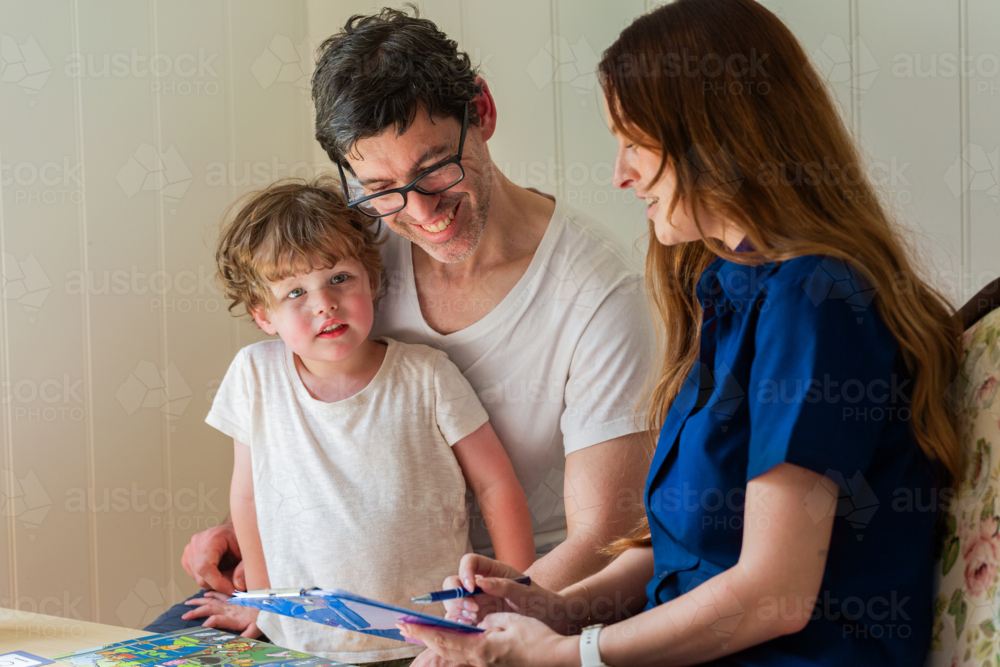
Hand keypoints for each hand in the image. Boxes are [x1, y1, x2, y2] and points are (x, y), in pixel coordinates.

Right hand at [181, 522, 242, 594]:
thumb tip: (239, 586)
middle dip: (220, 585)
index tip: (233, 590)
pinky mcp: (187, 558)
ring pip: (199, 580)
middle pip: (201, 576)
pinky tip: (221, 572)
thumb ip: (245, 569)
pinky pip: (196, 577)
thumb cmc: (243, 540)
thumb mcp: (250, 552)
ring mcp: (190, 550)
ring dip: (215, 583)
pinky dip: (210, 580)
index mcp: (213, 537)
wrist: (234, 532)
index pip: (205, 566)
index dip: (218, 583)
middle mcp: (197, 543)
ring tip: (230, 573)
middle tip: (235, 584)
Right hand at [182, 591, 260, 637]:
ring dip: (199, 601)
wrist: (273, 605)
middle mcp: (231, 609)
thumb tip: (239, 643)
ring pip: (213, 600)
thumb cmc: (265, 618)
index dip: (209, 623)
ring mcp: (232, 603)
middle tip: (184, 615)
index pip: (218, 619)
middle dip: (196, 611)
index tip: (201, 628)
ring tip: (187, 603)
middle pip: (210, 607)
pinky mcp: (235, 599)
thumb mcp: (258, 630)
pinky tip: (204, 593)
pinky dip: (212, 593)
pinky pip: (221, 594)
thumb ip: (248, 636)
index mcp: (235, 618)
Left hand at [398, 613, 575, 666]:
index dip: (424, 631)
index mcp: (481, 648)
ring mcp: (484, 665)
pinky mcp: (491, 665)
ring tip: (419, 634)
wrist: (555, 658)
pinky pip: (464, 656)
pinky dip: (450, 647)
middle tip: (404, 627)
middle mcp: (479, 660)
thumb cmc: (537, 638)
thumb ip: (489, 621)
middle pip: (443, 649)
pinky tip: (445, 642)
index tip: (407, 624)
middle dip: (422, 637)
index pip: (445, 639)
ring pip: (452, 655)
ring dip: (434, 643)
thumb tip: (477, 622)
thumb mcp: (511, 621)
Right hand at [443, 555, 567, 632]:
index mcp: (493, 570)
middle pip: (454, 582)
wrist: (547, 620)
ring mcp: (476, 602)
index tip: (471, 588)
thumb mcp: (526, 593)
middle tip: (472, 610)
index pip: (470, 562)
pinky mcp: (475, 618)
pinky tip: (470, 629)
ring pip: (452, 601)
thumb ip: (505, 586)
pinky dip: (458, 624)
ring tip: (473, 620)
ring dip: (456, 610)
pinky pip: (457, 619)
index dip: (465, 571)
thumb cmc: (539, 601)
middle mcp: (480, 584)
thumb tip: (481, 583)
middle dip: (456, 595)